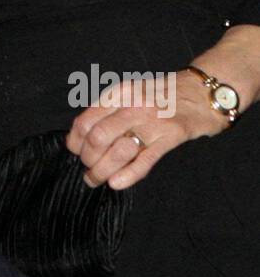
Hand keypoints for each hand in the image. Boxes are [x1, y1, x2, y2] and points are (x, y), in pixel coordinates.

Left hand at [66, 69, 226, 189]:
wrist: (201, 93)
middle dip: (88, 159)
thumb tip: (81, 137)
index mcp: (119, 93)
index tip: (77, 153)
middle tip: (89, 170)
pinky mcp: (171, 136)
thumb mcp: (130, 93)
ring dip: (103, 170)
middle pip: (97, 138)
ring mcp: (152, 120)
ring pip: (117, 150)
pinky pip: (144, 160)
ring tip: (99, 179)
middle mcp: (133, 105)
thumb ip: (108, 110)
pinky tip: (117, 183)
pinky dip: (127, 175)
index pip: (85, 121)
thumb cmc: (162, 95)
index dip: (76, 142)